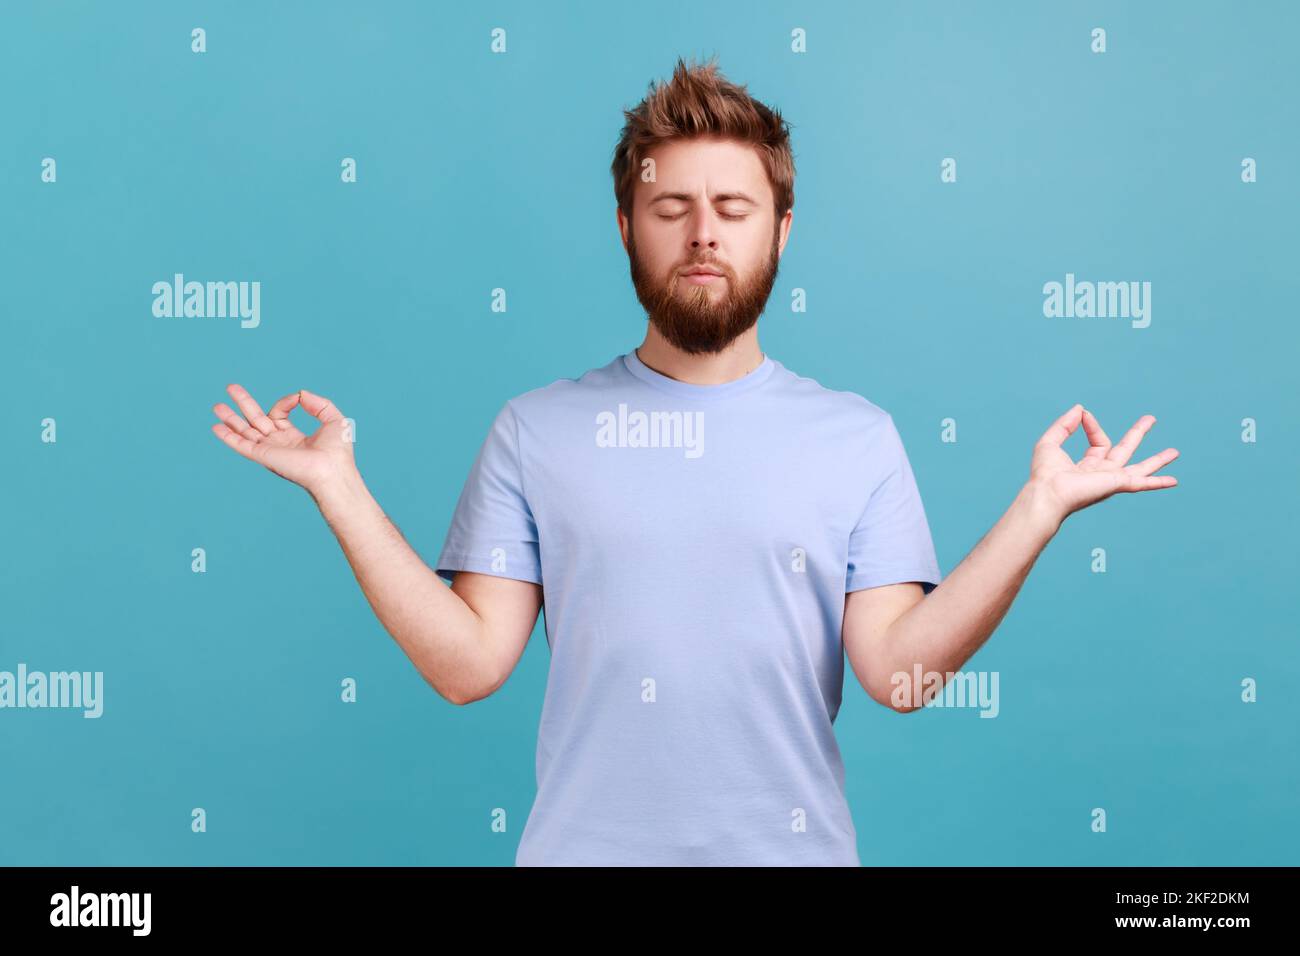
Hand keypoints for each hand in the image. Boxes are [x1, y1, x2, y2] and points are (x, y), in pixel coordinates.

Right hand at [210, 384, 356, 495]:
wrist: (333, 470)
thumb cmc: (338, 451)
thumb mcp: (333, 419)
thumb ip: (318, 403)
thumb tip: (300, 394)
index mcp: (294, 438)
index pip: (278, 414)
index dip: (284, 403)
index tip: (297, 399)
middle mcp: (279, 444)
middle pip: (255, 420)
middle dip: (243, 403)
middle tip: (230, 387)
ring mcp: (270, 450)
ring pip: (245, 431)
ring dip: (230, 418)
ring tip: (216, 406)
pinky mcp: (264, 456)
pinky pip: (241, 445)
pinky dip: (228, 437)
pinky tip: (216, 427)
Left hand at [1029, 403, 1178, 522]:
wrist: (1048, 493)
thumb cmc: (1044, 474)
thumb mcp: (1050, 442)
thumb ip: (1064, 425)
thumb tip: (1079, 409)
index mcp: (1086, 466)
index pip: (1099, 441)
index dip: (1092, 426)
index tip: (1083, 414)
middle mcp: (1101, 474)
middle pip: (1125, 450)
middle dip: (1138, 433)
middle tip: (1151, 418)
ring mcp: (1111, 480)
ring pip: (1140, 467)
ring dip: (1158, 460)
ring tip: (1175, 452)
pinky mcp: (1117, 484)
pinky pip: (1142, 483)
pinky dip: (1158, 482)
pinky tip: (1174, 481)